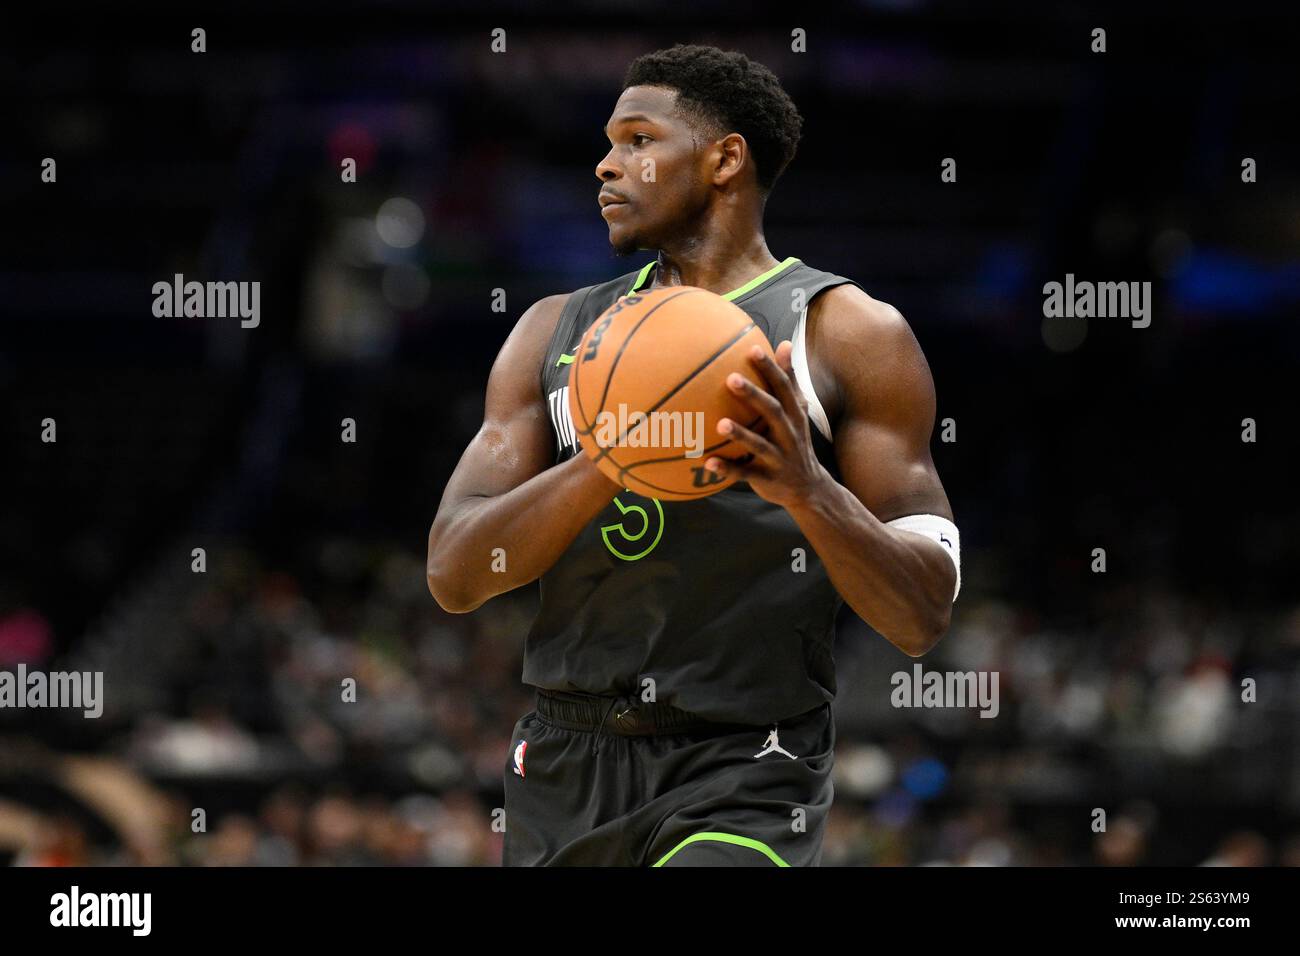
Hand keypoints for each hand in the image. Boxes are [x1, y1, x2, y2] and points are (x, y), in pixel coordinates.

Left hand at [704, 340, 830, 508]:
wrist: (809, 487)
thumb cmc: (795, 440)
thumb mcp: (798, 410)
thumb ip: (790, 380)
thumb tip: (786, 344)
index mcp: (794, 415)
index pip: (784, 387)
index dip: (770, 368)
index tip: (752, 349)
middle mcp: (790, 434)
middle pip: (773, 411)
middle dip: (754, 395)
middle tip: (730, 379)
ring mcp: (779, 458)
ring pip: (760, 445)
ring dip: (741, 435)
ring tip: (720, 424)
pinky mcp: (768, 479)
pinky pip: (746, 474)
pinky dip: (728, 470)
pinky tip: (708, 463)